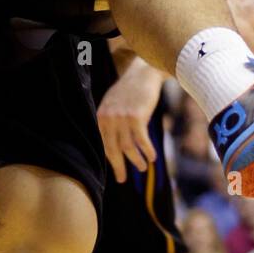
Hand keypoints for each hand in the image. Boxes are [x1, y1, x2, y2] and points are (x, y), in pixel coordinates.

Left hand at [97, 58, 164, 182]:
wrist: (143, 73)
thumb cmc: (131, 90)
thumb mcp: (114, 103)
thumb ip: (111, 121)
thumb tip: (115, 145)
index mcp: (101, 116)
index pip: (103, 144)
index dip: (109, 160)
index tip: (115, 171)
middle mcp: (108, 118)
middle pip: (112, 150)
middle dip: (118, 167)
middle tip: (122, 179)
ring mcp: (121, 118)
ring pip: (127, 148)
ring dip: (136, 161)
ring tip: (143, 168)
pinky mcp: (136, 118)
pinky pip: (141, 141)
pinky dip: (147, 151)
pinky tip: (152, 157)